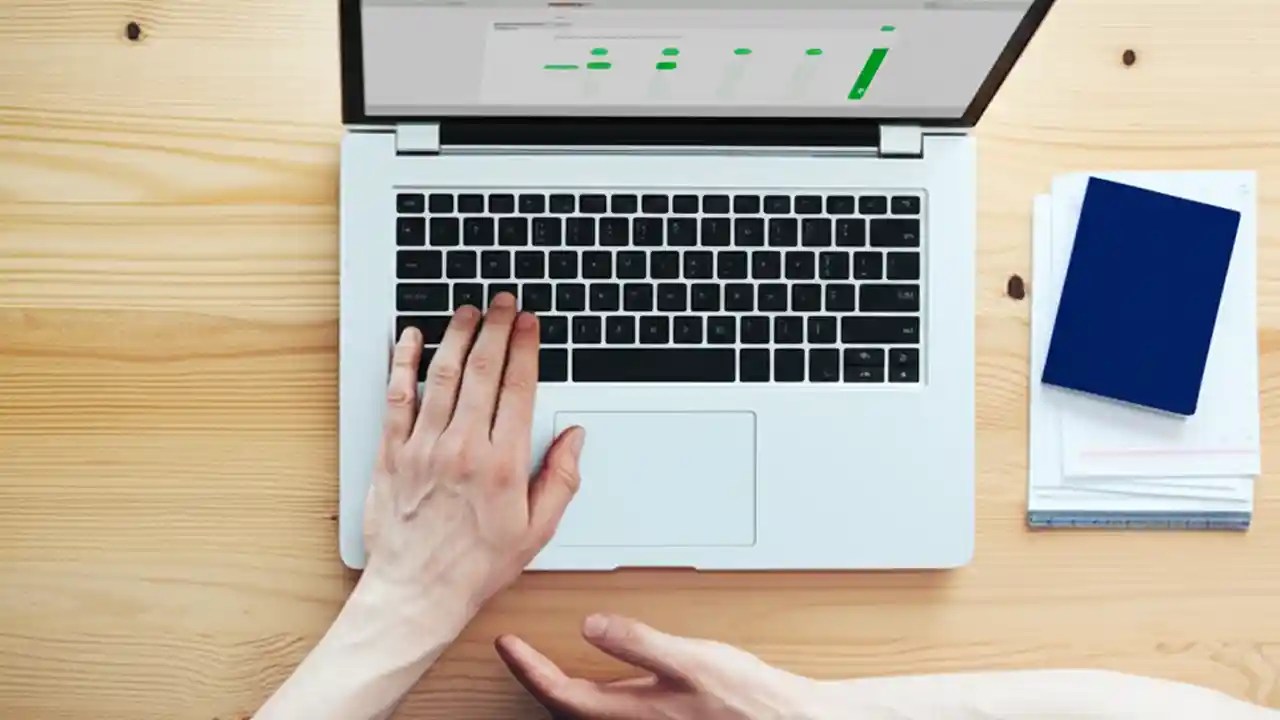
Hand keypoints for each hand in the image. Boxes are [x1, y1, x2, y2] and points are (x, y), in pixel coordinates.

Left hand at [363, 294, 586, 616]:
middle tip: (502, 303)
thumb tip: (575, 437)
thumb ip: (562, 479)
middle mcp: (463, 448)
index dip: (525, 348)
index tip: (529, 324)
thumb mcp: (537, 530)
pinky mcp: (392, 454)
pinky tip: (411, 340)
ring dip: (456, 336)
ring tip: (466, 310)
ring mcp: (424, 448)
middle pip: (482, 371)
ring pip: (441, 375)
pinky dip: (403, 364)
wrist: (418, 593)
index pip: (518, 388)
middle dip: (495, 328)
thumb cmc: (476, 566)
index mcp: (503, 464)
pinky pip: (396, 398)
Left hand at [496, 614, 824, 719]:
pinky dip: (583, 698)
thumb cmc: (745, 700)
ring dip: (556, 691)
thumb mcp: (692, 660)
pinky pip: (604, 716)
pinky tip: (590, 684)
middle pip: (563, 710)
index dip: (527, 669)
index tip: (507, 644)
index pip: (559, 694)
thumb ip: (639, 643)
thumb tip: (589, 625)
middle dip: (534, 681)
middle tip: (513, 652)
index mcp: (630, 712)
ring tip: (538, 665)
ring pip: (582, 716)